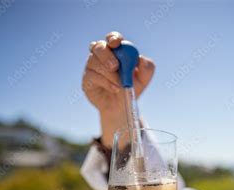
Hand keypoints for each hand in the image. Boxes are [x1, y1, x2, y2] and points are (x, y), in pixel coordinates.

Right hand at [82, 31, 154, 146]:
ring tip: (120, 85)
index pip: (112, 38)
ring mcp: (92, 66)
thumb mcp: (144, 79)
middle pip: (98, 46)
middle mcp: (101, 56)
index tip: (116, 43)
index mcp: (116, 51)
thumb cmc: (132, 88)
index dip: (113, 38)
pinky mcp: (87, 78)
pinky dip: (105, 82)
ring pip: (94, 62)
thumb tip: (142, 59)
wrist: (122, 106)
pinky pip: (92, 76)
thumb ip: (147, 68)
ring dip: (109, 74)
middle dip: (106, 55)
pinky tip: (113, 88)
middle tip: (115, 66)